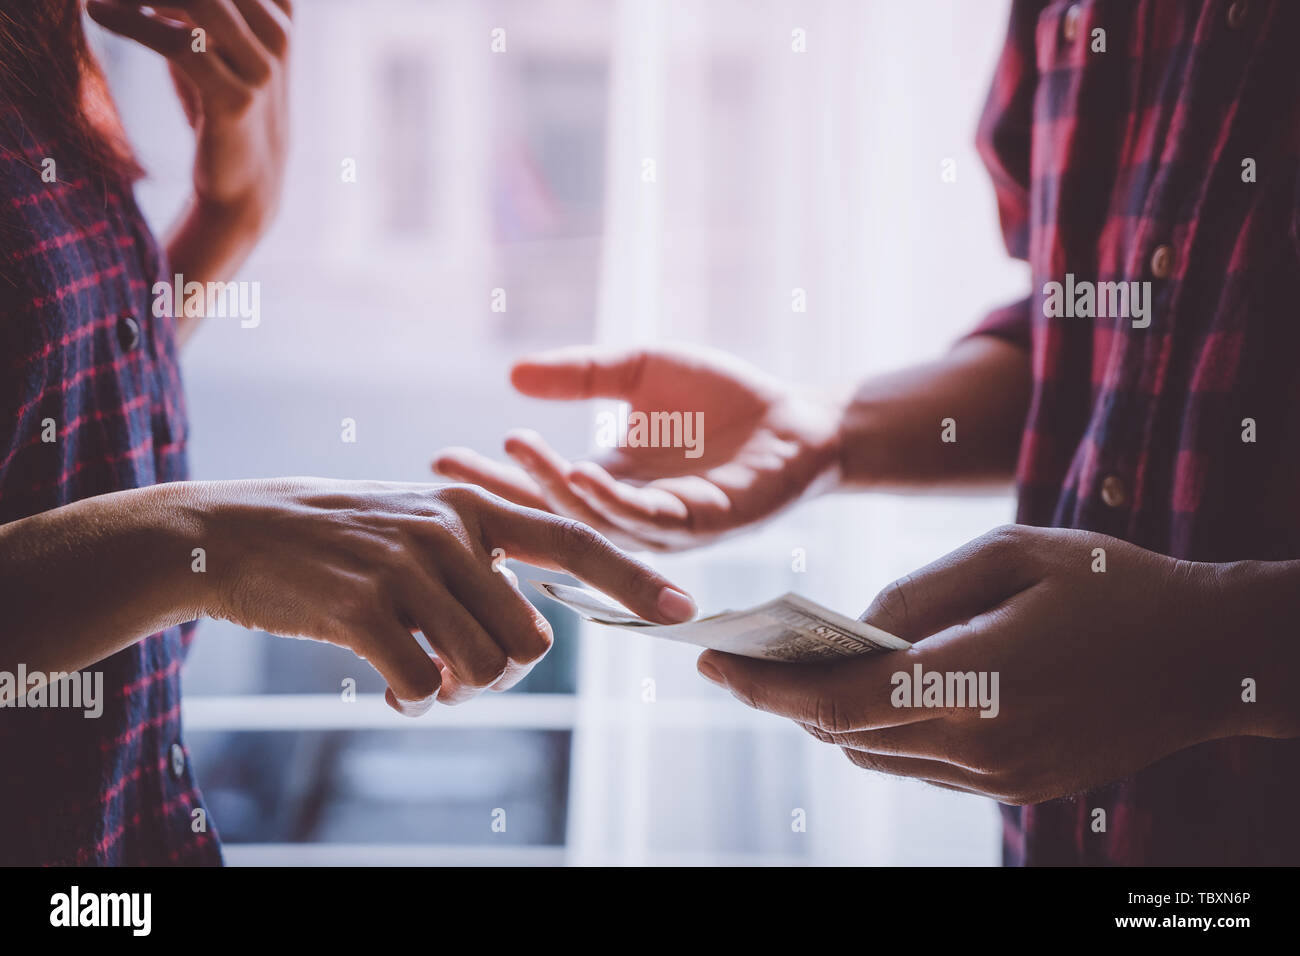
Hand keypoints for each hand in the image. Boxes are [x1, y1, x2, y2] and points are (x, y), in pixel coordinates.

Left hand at [87, 0, 290, 231]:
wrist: (246, 179)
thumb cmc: (223, 99)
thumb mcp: (216, 37)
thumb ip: (194, 1)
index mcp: (280, 10)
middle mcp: (279, 35)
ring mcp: (263, 69)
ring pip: (201, 0)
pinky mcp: (236, 101)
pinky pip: (180, 44)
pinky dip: (131, 21)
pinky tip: (98, 12)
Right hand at [195, 479, 696, 713]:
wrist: (232, 532)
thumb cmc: (334, 537)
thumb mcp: (415, 523)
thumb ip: (475, 564)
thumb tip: (523, 644)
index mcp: (471, 507)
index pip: (572, 541)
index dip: (631, 576)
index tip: (682, 606)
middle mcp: (448, 532)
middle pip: (529, 638)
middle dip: (504, 671)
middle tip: (457, 669)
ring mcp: (404, 568)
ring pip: (481, 668)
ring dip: (455, 691)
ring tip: (419, 676)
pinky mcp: (360, 608)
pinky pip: (420, 684)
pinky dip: (411, 701)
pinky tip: (387, 688)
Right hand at [433, 346, 841, 551]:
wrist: (801, 418)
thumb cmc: (723, 398)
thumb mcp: (639, 369)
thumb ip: (582, 374)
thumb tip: (514, 375)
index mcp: (610, 481)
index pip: (538, 485)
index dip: (491, 473)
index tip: (440, 455)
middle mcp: (629, 512)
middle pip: (554, 513)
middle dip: (503, 492)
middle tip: (453, 468)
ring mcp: (666, 525)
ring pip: (596, 520)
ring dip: (555, 490)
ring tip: (517, 452)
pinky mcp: (708, 525)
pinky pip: (650, 518)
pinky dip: (612, 500)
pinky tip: (581, 473)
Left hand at [696, 525, 1244, 803]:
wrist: (1212, 655)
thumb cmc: (1112, 583)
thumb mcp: (1009, 554)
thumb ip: (916, 594)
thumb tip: (850, 630)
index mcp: (972, 684)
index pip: (833, 702)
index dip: (761, 686)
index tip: (708, 663)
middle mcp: (979, 748)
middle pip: (846, 734)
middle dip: (784, 699)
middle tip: (743, 659)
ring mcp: (1001, 778)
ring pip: (878, 757)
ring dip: (831, 718)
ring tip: (798, 671)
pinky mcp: (1019, 787)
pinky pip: (923, 767)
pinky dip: (883, 732)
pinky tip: (876, 692)